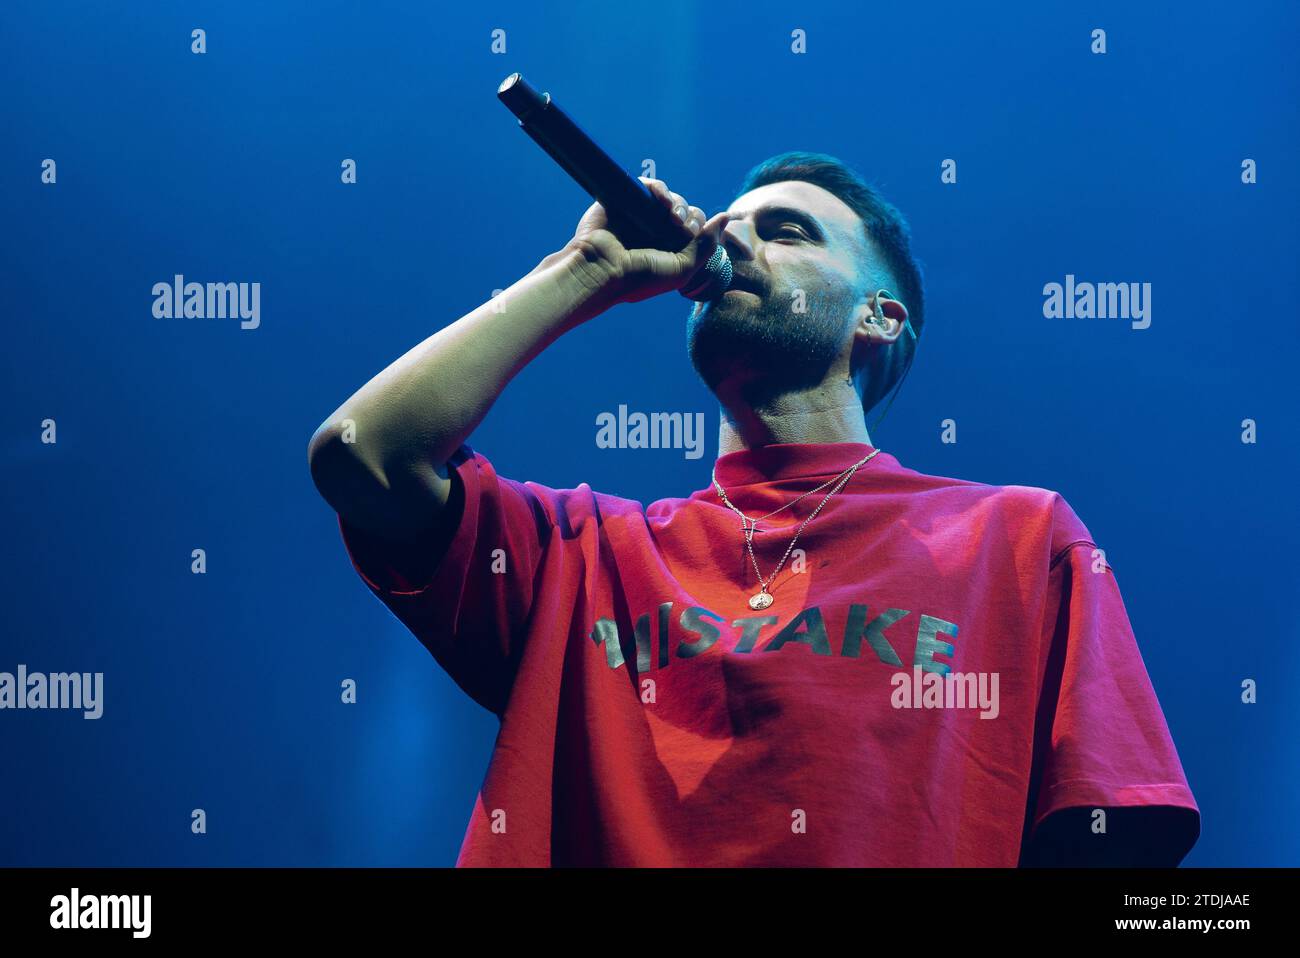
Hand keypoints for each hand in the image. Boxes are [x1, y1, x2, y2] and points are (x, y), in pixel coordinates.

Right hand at [560, 177, 730, 304]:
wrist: (601, 269)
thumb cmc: (639, 278)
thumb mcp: (682, 269)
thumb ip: (706, 245)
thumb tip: (725, 216)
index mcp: (669, 250)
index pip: (695, 230)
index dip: (700, 228)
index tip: (690, 236)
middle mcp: (656, 232)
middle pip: (686, 211)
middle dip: (690, 217)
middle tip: (682, 229)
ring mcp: (641, 215)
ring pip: (670, 198)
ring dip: (678, 203)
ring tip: (672, 216)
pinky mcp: (626, 200)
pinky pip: (649, 185)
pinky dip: (659, 188)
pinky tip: (661, 200)